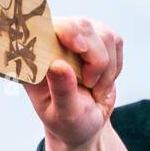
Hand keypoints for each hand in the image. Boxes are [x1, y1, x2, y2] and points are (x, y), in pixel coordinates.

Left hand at [23, 16, 134, 150]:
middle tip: (89, 82)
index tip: (79, 48)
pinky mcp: (97, 40)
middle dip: (94, 58)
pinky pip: (115, 41)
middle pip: (80, 25)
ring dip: (105, 68)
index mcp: (34, 60)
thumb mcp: (64, 114)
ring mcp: (76, 39)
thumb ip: (61, 91)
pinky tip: (102, 81)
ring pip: (103, 34)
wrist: (85, 124)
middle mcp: (54, 43)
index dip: (64, 30)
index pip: (43, 28)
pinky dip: (115, 65)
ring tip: (94, 88)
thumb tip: (58, 65)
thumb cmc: (68, 122)